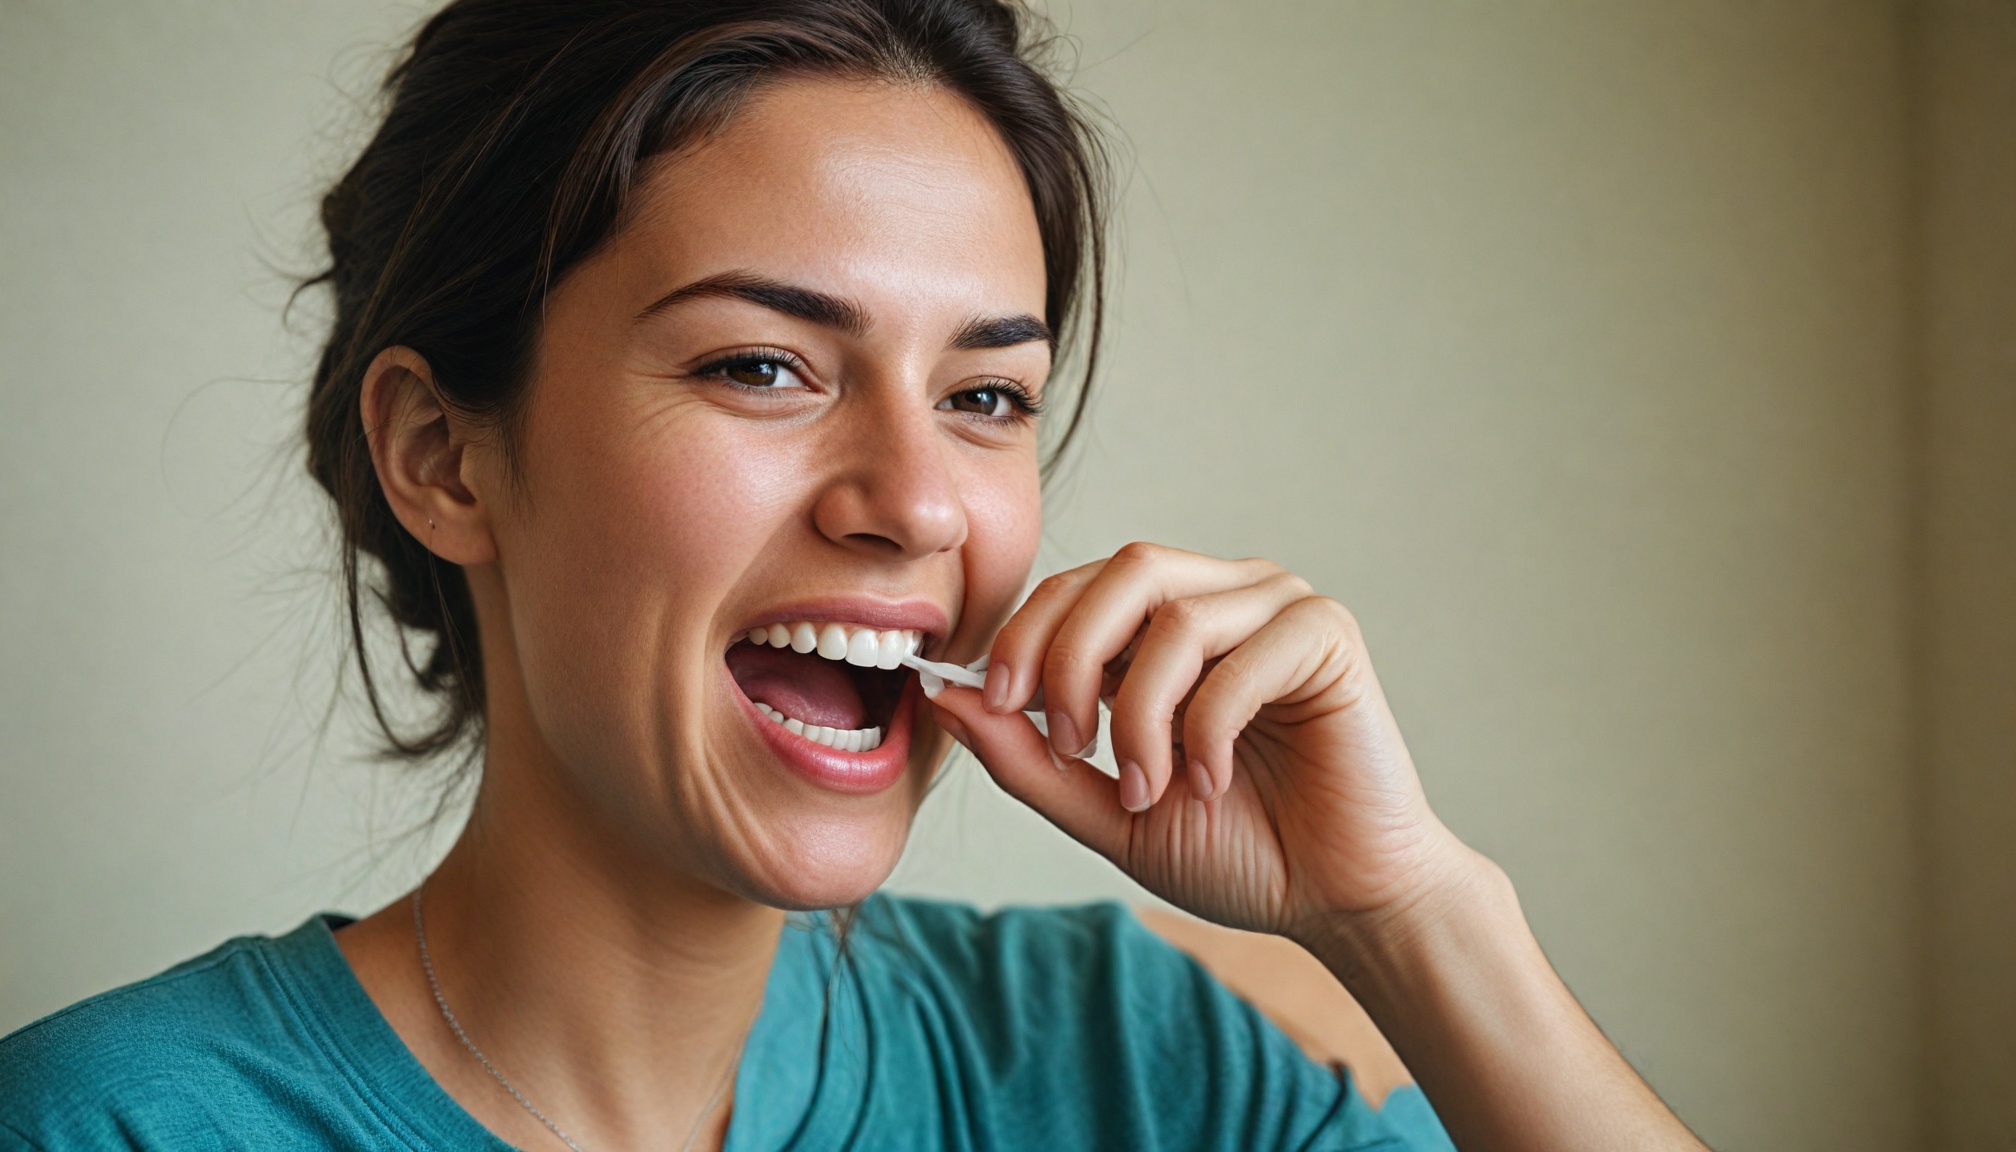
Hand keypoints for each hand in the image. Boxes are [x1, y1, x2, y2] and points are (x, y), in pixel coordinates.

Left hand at [927, 543, 1476, 938]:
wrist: (1335, 900)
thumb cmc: (1236, 849)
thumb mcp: (1105, 809)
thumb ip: (1028, 757)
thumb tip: (944, 697)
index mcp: (1163, 624)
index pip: (1076, 585)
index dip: (1023, 634)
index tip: (994, 707)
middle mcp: (1221, 596)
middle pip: (1122, 572)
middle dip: (1069, 656)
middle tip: (1070, 744)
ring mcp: (1277, 607)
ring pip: (1173, 616)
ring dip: (1139, 714)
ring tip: (1149, 788)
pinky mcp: (1326, 633)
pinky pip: (1241, 655)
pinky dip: (1207, 728)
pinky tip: (1213, 783)